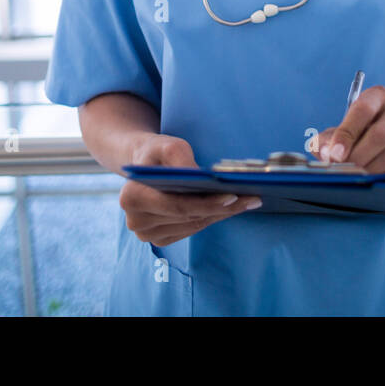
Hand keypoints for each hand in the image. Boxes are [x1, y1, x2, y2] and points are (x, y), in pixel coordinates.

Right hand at [119, 134, 261, 245]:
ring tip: (247, 201)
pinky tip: (230, 207)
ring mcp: (147, 234)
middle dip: (222, 208)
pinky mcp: (160, 240)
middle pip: (189, 218)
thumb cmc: (157, 152)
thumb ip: (182, 160)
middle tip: (252, 199)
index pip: (177, 205)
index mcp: (131, 198)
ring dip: (221, 214)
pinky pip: (192, 230)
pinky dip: (212, 218)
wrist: (145, 165)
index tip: (233, 196)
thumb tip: (204, 179)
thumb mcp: (169, 145)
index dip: (207, 203)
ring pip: (194, 226)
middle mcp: (136, 221)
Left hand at [312, 85, 384, 172]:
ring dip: (372, 169)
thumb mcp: (341, 131)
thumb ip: (327, 140)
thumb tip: (325, 153)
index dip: (347, 134)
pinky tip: (377, 182)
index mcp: (377, 96)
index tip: (334, 154)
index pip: (362, 110)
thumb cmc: (360, 133)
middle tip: (344, 171)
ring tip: (357, 178)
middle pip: (380, 134)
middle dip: (358, 156)